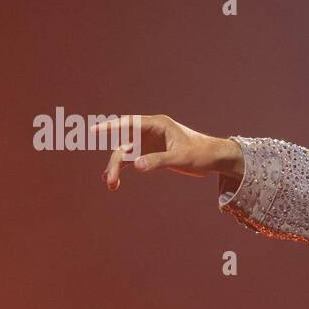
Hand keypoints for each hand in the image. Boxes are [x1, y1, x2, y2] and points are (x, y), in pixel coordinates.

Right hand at [91, 114, 241, 189]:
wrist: (213, 159)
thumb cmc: (201, 153)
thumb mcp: (181, 158)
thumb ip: (158, 161)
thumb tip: (135, 166)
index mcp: (157, 125)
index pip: (129, 123)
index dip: (110, 126)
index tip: (94, 130)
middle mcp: (149, 132)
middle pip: (124, 143)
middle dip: (115, 161)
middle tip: (109, 180)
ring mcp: (148, 143)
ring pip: (125, 154)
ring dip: (116, 168)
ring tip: (110, 184)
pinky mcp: (150, 155)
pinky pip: (131, 161)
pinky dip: (123, 170)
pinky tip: (114, 182)